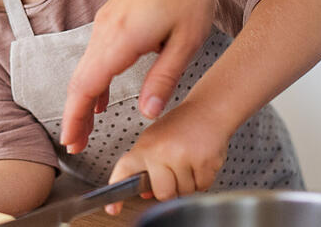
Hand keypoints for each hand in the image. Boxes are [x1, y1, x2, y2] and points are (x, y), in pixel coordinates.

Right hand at [61, 0, 219, 153]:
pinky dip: (93, 78)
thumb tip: (147, 112)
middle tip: (76, 146)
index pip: (87, 86)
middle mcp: (106, 28)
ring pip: (85, 67)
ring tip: (87, 129)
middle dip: (74, 115)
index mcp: (122, 37)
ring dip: (83, 98)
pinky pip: (95, 53)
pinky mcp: (112, 16)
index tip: (71, 142)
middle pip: (79, 80)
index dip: (75, 117)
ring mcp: (106, 20)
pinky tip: (102, 97)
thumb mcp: (187, 41)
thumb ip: (164, 78)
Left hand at [103, 98, 231, 214]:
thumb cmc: (180, 125)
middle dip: (170, 189)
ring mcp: (183, 157)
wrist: (208, 110)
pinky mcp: (205, 162)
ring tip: (188, 161)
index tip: (112, 209)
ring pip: (184, 192)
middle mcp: (162, 152)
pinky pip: (202, 187)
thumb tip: (145, 194)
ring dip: (188, 183)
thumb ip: (147, 166)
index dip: (116, 194)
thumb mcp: (155, 140)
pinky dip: (202, 179)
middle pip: (163, 194)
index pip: (125, 171)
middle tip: (174, 171)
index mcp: (145, 147)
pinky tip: (199, 162)